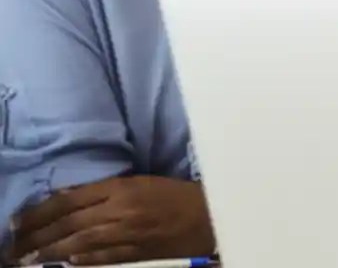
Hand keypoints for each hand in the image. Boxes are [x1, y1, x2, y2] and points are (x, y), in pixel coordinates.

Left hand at [11, 176, 214, 264]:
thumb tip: (70, 197)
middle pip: (68, 223)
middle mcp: (121, 210)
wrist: (214, 217)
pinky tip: (64, 265)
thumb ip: (108, 190)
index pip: (70, 199)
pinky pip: (104, 259)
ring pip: (79, 244)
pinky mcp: (138, 254)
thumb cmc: (180, 196)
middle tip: (13, 246)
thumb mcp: (144, 183)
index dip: (40, 211)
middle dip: (36, 236)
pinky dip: (81, 262)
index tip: (17, 221)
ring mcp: (129, 234)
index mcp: (123, 188)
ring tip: (26, 259)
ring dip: (50, 252)